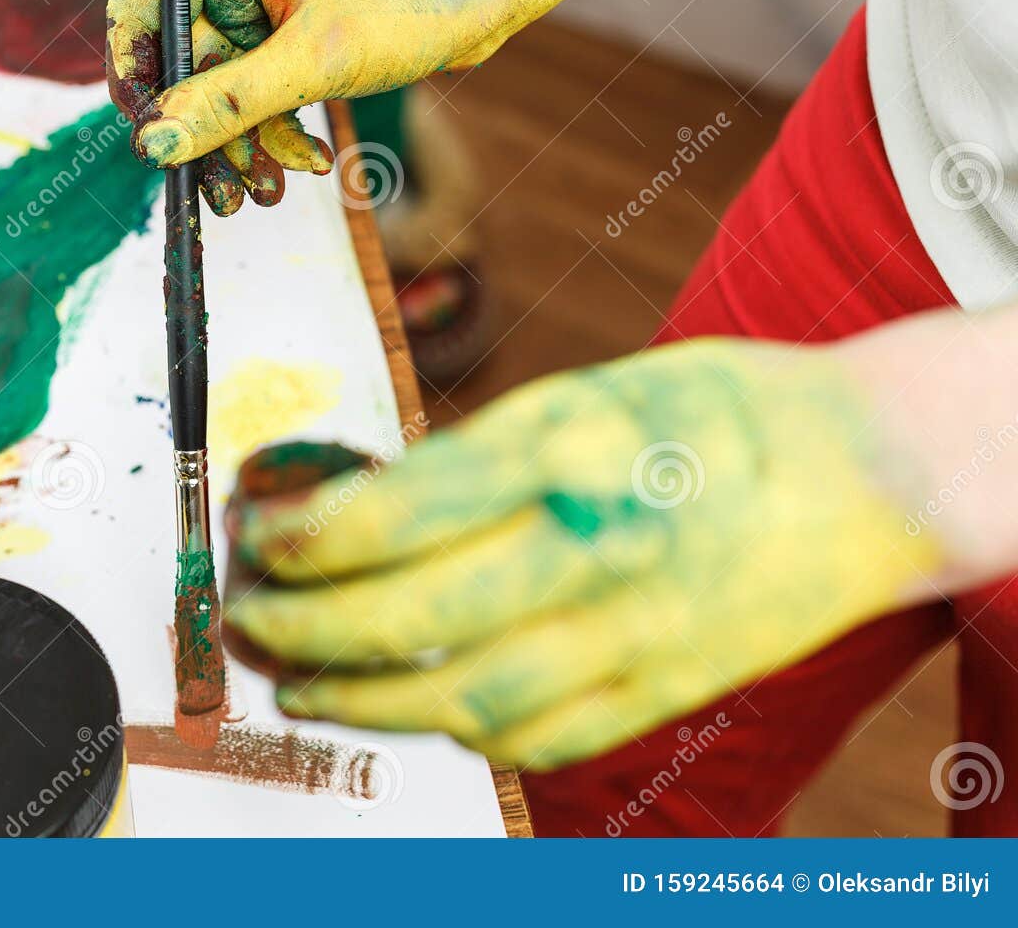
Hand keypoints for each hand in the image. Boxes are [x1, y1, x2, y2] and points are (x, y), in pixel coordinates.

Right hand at [105, 0, 581, 213]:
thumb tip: (154, 146)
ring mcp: (265, 3)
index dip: (137, 85)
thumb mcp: (313, 61)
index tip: (154, 146)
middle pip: (184, 69)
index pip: (140, 18)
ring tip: (272, 190)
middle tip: (224, 197)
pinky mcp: (295, 33)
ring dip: (245, 144)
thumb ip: (227, 104)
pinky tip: (312, 161)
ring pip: (225, 90)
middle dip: (207, 136)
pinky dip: (278, 131)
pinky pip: (263, 92)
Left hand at [224, 338, 949, 769]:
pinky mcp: (666, 690)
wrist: (876, 469)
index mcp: (569, 448)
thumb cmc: (722, 411)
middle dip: (301, 628)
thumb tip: (363, 511)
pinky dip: (457, 733)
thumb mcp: (586, 391)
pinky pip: (537, 736)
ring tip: (302, 684)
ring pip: (459, 699)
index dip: (300, 537)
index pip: (394, 514)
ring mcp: (637, 632)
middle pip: (407, 619)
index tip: (258, 535)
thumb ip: (479, 458)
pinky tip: (414, 713)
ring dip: (358, 701)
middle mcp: (597, 547)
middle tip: (251, 618)